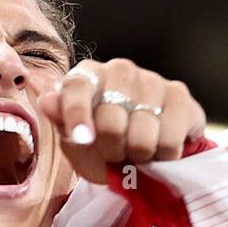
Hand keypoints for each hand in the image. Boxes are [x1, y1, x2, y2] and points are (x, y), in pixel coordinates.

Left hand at [37, 59, 205, 183]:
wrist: (142, 154)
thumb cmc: (101, 146)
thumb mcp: (76, 144)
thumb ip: (61, 123)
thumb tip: (48, 100)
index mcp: (87, 76)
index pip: (77, 87)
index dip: (77, 113)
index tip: (82, 139)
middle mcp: (119, 69)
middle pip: (111, 120)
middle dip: (111, 150)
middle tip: (114, 155)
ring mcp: (151, 79)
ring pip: (143, 134)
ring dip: (138, 156)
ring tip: (136, 153)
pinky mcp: (179, 94)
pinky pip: (170, 138)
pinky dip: (162, 156)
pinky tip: (159, 150)